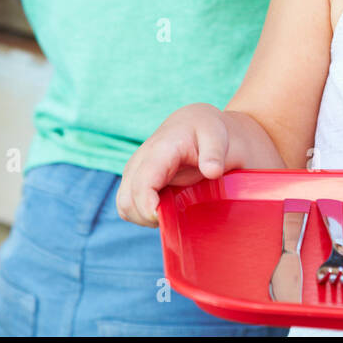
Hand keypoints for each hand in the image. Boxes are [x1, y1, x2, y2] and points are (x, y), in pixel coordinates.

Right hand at [116, 103, 233, 227]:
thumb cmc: (208, 130)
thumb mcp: (217, 136)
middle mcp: (140, 161)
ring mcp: (135, 171)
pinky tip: (165, 210)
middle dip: (148, 218)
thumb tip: (212, 172)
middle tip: (178, 218)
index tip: (168, 220)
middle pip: (128, 201)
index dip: (149, 208)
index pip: (142, 184)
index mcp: (160, 150)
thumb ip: (215, 152)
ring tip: (172, 214)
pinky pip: (129, 205)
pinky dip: (143, 215)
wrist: (197, 122)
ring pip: (124, 206)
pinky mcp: (136, 180)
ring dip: (144, 218)